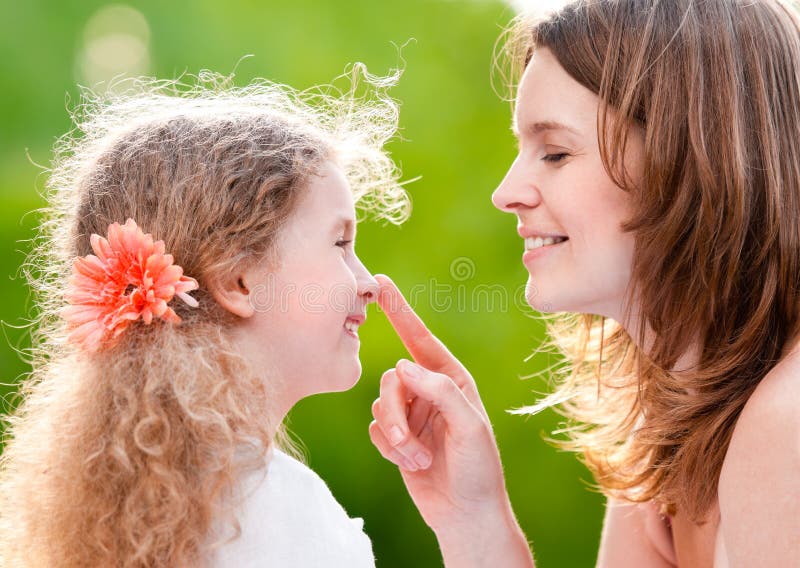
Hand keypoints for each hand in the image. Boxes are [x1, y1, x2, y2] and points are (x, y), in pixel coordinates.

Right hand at [368, 274, 517, 537]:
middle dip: (396, 414)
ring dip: (395, 437)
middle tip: (407, 444)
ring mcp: (412, 415)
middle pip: (392, 380)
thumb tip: (401, 364)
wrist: (465, 513)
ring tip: (417, 460)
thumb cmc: (478, 469)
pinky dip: (389, 449)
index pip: (420, 339)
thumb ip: (437, 390)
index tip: (380, 283)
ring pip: (381, 406)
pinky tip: (409, 465)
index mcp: (452, 380)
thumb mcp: (469, 425)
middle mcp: (430, 392)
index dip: (401, 311)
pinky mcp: (397, 438)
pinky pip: (376, 430)